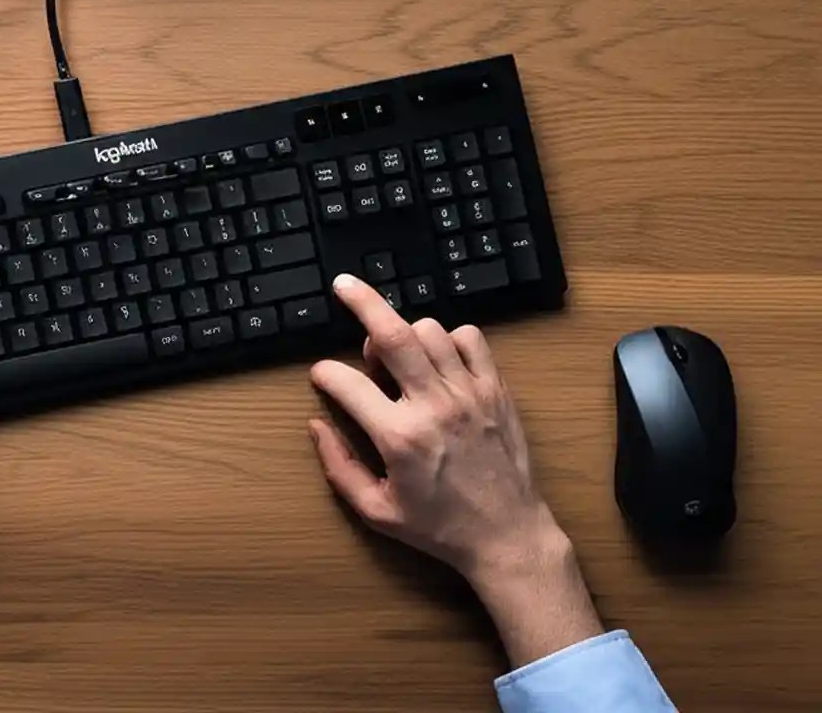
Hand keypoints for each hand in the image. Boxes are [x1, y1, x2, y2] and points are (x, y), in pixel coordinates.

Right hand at [309, 274, 601, 665]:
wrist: (507, 535)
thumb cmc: (438, 529)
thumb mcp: (376, 511)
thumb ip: (338, 467)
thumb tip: (316, 425)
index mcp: (399, 438)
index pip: (347, 383)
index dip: (324, 373)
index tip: (320, 375)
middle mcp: (434, 406)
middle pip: (394, 333)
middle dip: (362, 302)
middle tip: (344, 287)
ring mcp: (469, 394)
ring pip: (431, 330)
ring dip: (405, 332)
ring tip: (396, 353)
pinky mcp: (496, 390)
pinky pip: (471, 339)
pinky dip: (450, 338)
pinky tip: (438, 359)